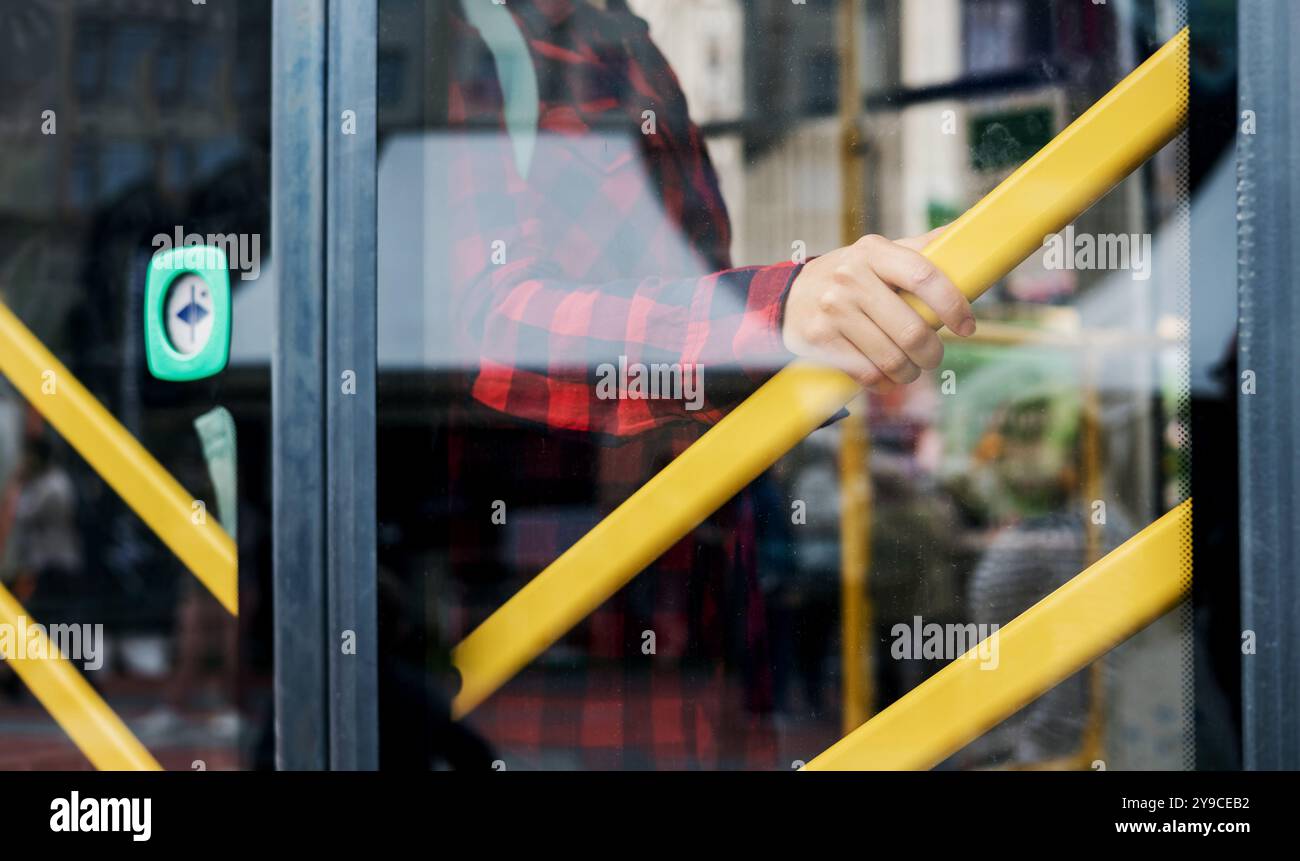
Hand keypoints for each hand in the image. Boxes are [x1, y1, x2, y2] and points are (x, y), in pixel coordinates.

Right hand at [782, 228, 975, 390]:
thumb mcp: (878, 254)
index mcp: (872, 251)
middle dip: (931, 352)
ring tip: (909, 369)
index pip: (923, 276)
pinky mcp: (820, 340)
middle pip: (911, 330)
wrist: (791, 298)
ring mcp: (833, 309)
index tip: (967, 326)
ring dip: (909, 372)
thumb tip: (968, 233)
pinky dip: (884, 383)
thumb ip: (921, 247)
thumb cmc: (850, 277)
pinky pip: (867, 374)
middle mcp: (849, 276)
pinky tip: (885, 378)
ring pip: (891, 359)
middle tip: (933, 356)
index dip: (952, 305)